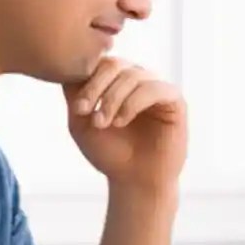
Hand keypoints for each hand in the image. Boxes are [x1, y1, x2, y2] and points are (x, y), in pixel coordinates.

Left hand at [64, 57, 187, 189]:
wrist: (134, 181)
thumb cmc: (109, 152)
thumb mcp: (80, 122)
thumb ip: (75, 93)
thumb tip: (69, 66)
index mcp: (117, 81)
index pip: (100, 63)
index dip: (85, 80)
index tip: (77, 109)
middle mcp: (138, 80)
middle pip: (115, 64)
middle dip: (97, 87)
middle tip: (86, 113)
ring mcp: (157, 88)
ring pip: (133, 75)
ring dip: (113, 99)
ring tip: (102, 123)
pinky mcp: (175, 101)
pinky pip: (154, 88)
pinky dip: (133, 103)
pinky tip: (121, 121)